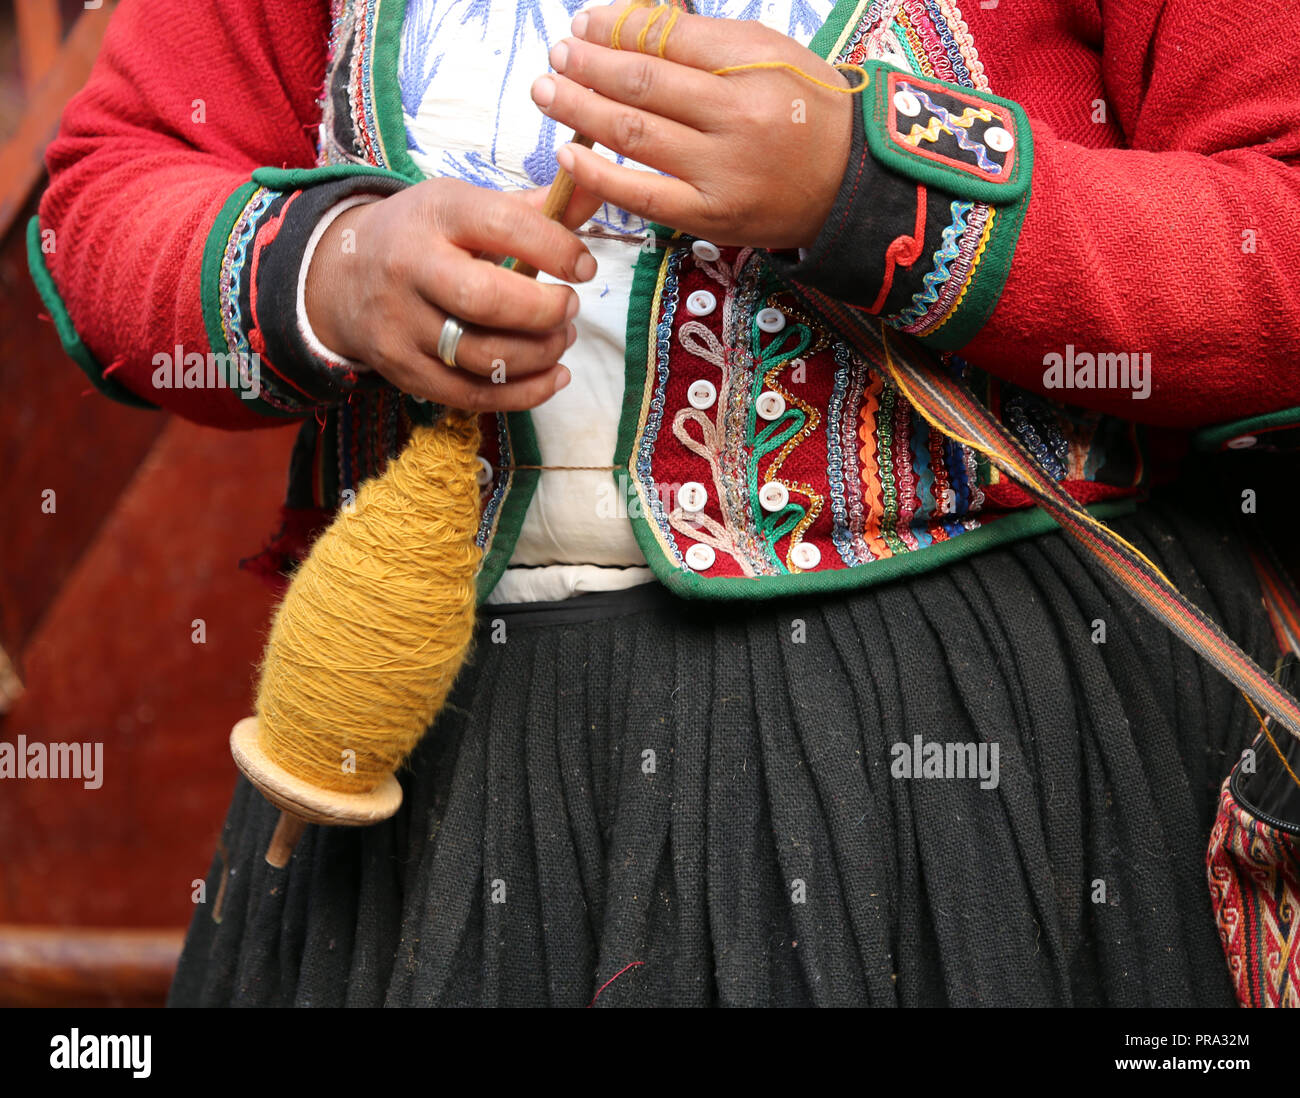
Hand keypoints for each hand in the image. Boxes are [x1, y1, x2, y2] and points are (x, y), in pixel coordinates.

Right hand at [304, 178, 601, 411]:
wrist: (341, 275)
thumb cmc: (423, 236)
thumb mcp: (466, 207)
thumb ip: (533, 210)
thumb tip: (596, 192)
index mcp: (436, 214)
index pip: (502, 226)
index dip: (555, 249)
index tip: (583, 267)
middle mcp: (412, 267)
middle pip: (487, 300)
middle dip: (545, 311)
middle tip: (570, 309)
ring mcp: (403, 325)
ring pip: (483, 356)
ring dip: (540, 355)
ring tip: (561, 340)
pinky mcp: (404, 371)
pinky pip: (472, 395)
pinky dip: (524, 394)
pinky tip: (552, 377)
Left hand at [530, 2, 853, 249]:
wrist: (850, 184)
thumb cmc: (807, 113)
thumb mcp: (770, 55)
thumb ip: (705, 42)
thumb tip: (633, 24)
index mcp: (753, 65)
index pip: (666, 37)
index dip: (615, 27)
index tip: (583, 24)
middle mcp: (736, 116)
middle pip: (642, 82)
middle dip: (588, 64)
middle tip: (557, 53)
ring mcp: (721, 170)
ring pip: (634, 134)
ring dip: (581, 109)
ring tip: (548, 91)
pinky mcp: (711, 215)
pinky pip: (643, 196)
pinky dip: (600, 174)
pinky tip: (569, 154)